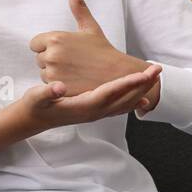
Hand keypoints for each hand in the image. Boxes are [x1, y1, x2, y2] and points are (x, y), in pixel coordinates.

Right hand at [14, 63, 161, 130]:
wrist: (33, 121)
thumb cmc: (35, 106)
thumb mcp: (36, 97)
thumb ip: (47, 92)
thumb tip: (59, 86)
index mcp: (83, 105)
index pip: (110, 92)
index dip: (128, 83)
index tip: (143, 74)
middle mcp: (93, 112)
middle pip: (123, 98)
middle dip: (142, 85)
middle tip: (158, 70)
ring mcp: (95, 114)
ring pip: (124, 104)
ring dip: (140, 91)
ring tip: (154, 79)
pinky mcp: (94, 113)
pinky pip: (118, 108)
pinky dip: (132, 103)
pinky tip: (141, 99)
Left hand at [29, 0, 140, 97]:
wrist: (117, 75)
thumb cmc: (102, 50)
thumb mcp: (89, 26)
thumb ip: (78, 4)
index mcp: (55, 38)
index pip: (35, 44)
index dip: (48, 47)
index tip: (65, 50)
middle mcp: (51, 55)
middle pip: (39, 59)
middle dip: (52, 60)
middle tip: (73, 61)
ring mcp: (53, 73)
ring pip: (43, 73)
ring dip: (55, 74)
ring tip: (75, 71)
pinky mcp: (57, 89)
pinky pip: (49, 87)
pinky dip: (59, 86)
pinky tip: (75, 82)